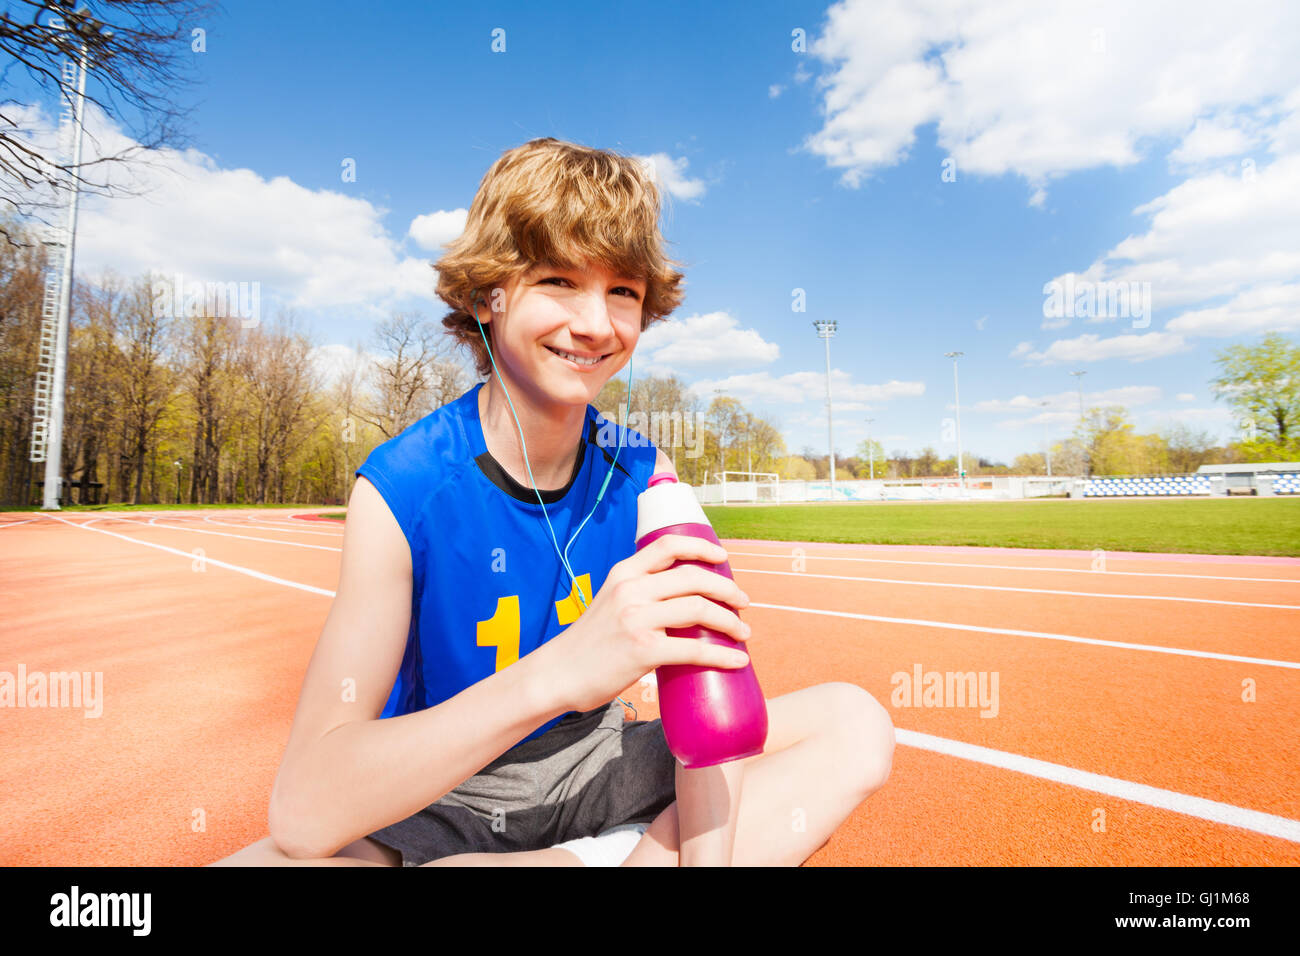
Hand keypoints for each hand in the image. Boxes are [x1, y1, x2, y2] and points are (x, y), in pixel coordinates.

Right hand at [539, 534, 752, 713]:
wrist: (557, 674)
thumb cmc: (588, 643)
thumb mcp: (608, 601)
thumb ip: (637, 592)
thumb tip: (678, 596)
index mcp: (623, 573)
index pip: (669, 545)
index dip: (701, 547)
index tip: (722, 556)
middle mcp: (631, 590)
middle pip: (693, 577)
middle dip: (727, 588)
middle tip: (743, 602)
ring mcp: (637, 619)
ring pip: (699, 609)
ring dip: (730, 621)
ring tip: (743, 633)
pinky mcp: (643, 651)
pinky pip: (694, 650)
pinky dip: (722, 655)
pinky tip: (736, 661)